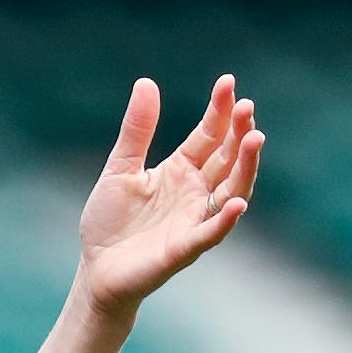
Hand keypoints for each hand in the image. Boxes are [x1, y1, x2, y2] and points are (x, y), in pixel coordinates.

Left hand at [72, 75, 262, 324]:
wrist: (96, 270)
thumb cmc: (110, 221)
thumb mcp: (120, 168)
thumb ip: (137, 130)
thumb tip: (146, 82)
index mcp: (180, 170)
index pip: (208, 135)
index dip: (219, 111)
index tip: (228, 83)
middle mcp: (194, 193)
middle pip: (226, 159)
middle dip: (239, 133)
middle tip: (246, 106)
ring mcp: (193, 221)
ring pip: (230, 191)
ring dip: (245, 168)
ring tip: (255, 139)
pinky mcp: (183, 250)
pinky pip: (210, 234)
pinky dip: (225, 221)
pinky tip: (238, 203)